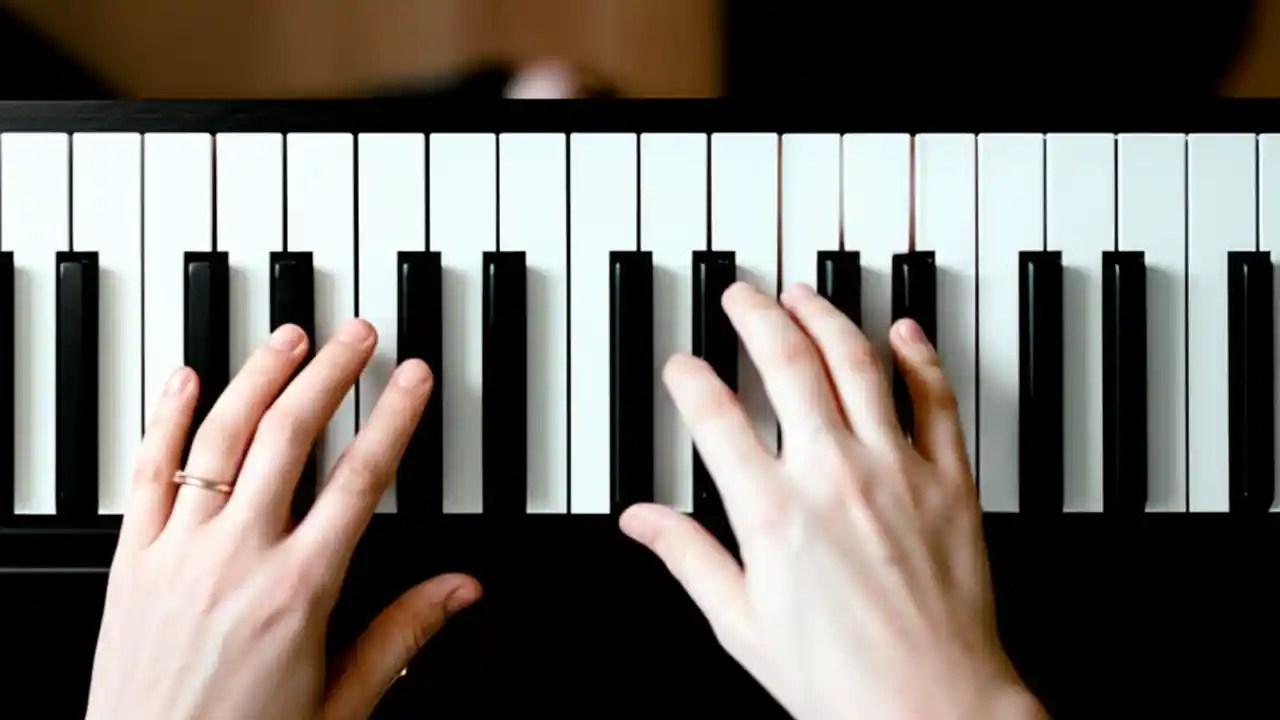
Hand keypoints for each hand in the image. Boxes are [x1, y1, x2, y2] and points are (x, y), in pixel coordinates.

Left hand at [85, 319, 480, 719]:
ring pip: (222, 440)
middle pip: (291, 438)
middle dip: (331, 375)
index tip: (413, 378)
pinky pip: (148, 472)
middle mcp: (238, 559)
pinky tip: (188, 380)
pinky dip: (167, 418)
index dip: (393, 418)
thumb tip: (461, 590)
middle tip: (358, 333)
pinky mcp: (131, 561)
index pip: (360, 480)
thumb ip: (402, 633)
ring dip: (260, 378)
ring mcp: (179, 553)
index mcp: (299, 591)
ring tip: (290, 338)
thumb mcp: (342, 700)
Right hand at [620, 282, 1045, 719]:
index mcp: (772, 512)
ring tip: (801, 294)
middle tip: (740, 295)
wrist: (936, 707)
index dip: (690, 380)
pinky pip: (935, 398)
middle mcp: (831, 475)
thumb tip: (640, 520)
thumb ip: (688, 558)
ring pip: (856, 362)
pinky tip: (902, 331)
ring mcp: (895, 469)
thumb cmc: (842, 680)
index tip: (683, 366)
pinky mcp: (949, 479)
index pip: (715, 415)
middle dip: (755, 316)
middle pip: (786, 363)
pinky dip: (919, 357)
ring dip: (824, 317)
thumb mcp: (742, 625)